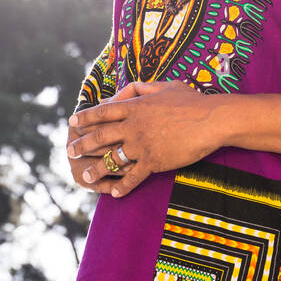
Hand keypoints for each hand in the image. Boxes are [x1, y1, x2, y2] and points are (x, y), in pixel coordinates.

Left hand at [64, 80, 221, 197]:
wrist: (211, 120)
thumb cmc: (191, 101)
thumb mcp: (164, 86)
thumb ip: (141, 88)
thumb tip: (125, 91)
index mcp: (134, 107)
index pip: (102, 112)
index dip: (85, 117)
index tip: (72, 122)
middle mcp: (133, 126)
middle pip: (100, 136)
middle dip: (83, 144)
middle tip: (70, 151)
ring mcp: (141, 145)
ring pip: (111, 159)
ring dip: (97, 169)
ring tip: (85, 177)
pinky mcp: (153, 161)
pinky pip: (133, 177)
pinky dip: (123, 186)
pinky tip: (115, 194)